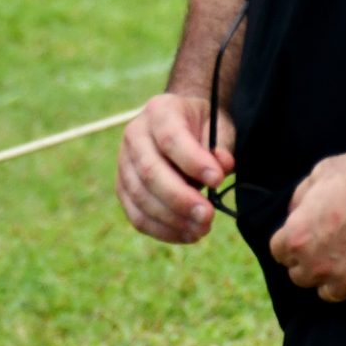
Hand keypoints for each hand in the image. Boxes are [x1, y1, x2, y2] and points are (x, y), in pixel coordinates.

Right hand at [117, 92, 234, 244]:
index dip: (193, 162)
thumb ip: (221, 147)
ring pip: (140, 197)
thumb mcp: (218, 126)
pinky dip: (162, 230)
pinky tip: (186, 235)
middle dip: (180, 198)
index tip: (217, 180)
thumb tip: (222, 168)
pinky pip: (137, 215)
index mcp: (159, 111)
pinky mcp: (123, 188)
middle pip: (150, 171)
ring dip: (172, 219)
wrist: (179, 124)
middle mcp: (134, 134)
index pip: (171, 138)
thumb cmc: (201, 127)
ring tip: (201, 229)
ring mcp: (123, 162)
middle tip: (208, 216)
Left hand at [268, 148, 345, 304]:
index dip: (291, 242)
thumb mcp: (323, 172)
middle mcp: (318, 265)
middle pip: (301, 277)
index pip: (279, 253)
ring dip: (336, 278)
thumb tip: (295, 213)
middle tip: (329, 246)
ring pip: (330, 293)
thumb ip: (302, 197)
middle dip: (310, 262)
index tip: (306, 235)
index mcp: (298, 237)